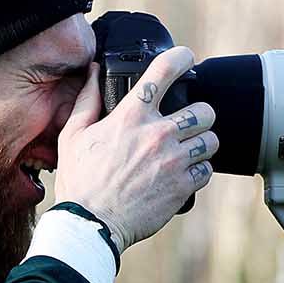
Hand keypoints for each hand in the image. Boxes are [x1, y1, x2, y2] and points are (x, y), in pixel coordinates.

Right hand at [51, 47, 217, 249]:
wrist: (91, 224)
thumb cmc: (80, 181)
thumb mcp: (73, 135)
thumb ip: (86, 100)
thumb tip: (92, 71)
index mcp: (131, 116)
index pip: (164, 71)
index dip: (180, 58)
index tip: (185, 59)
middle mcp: (157, 134)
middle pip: (203, 110)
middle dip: (199, 115)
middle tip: (188, 123)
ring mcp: (174, 160)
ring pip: (211, 140)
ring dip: (202, 143)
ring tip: (187, 151)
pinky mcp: (183, 186)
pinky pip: (207, 170)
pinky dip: (199, 172)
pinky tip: (182, 175)